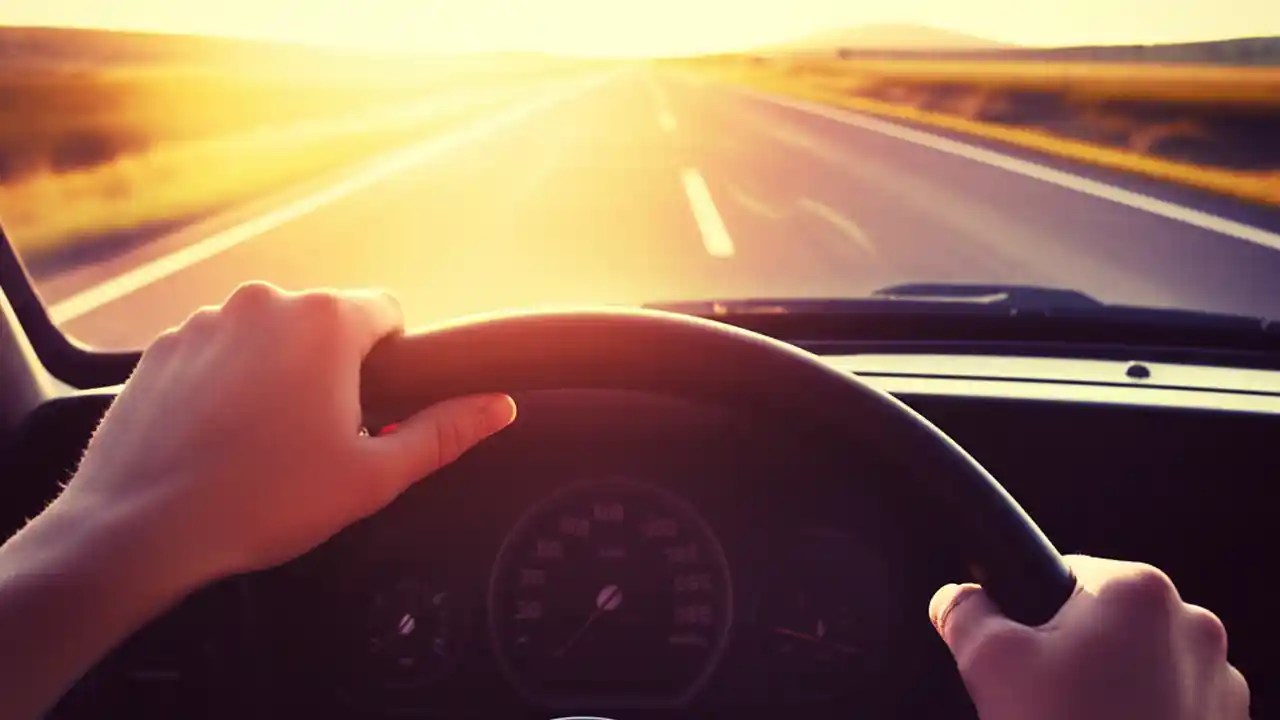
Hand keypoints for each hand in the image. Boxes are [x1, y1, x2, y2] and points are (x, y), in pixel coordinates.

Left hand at [63, 281, 515, 586]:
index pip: (388, 312)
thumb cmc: (265, 502)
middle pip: (326, 322)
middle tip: (319, 437)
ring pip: (270, 336)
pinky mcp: (162, 346)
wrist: (141, 527)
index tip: (372, 411)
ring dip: (279, 373)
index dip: (393, 363)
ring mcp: (206, 320)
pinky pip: (219, 351)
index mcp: (325, 321)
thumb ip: (445, 432)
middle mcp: (265, 302)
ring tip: (264, 442)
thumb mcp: (374, 476)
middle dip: (333, 369)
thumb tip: (500, 406)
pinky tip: (221, 437)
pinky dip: (229, 382)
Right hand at [929, 555, 1249, 719]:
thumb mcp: (989, 663)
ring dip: (1114, 683)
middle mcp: (1191, 625)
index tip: (1029, 652)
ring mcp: (1218, 679)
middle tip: (1048, 695)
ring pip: (1142, 662)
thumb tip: (954, 599)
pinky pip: (1173, 701)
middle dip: (1076, 651)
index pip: (1069, 573)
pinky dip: (1143, 713)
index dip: (1035, 613)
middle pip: (1108, 619)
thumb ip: (965, 613)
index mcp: (1137, 591)